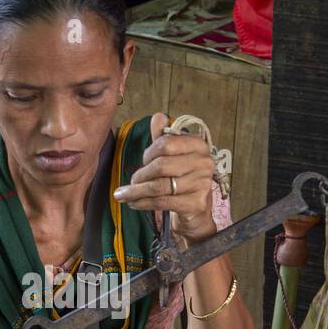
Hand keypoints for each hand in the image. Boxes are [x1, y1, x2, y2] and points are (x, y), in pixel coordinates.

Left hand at [113, 112, 215, 243]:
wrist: (195, 211)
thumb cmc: (182, 180)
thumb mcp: (172, 156)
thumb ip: (163, 138)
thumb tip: (158, 117)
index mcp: (198, 145)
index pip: (166, 143)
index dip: (149, 153)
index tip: (142, 162)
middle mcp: (204, 163)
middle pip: (161, 165)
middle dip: (141, 175)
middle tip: (131, 182)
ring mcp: (202, 184)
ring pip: (159, 186)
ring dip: (137, 191)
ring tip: (124, 195)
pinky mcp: (196, 203)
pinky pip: (162, 202)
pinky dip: (143, 203)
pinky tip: (134, 203)